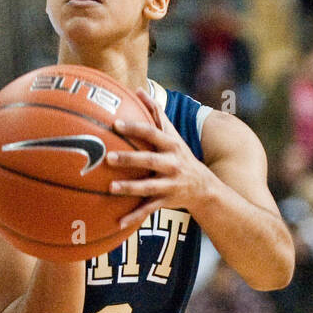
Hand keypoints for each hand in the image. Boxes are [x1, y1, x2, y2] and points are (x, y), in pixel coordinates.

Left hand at [108, 86, 210, 229]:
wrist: (204, 188)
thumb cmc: (180, 155)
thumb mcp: (172, 135)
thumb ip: (156, 114)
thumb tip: (139, 90)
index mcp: (171, 145)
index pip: (152, 133)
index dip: (135, 128)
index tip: (116, 123)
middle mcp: (172, 164)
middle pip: (150, 160)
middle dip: (130, 159)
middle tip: (108, 157)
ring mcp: (170, 184)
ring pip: (148, 187)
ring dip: (130, 188)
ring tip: (111, 188)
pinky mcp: (166, 202)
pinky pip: (148, 210)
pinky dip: (134, 217)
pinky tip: (118, 223)